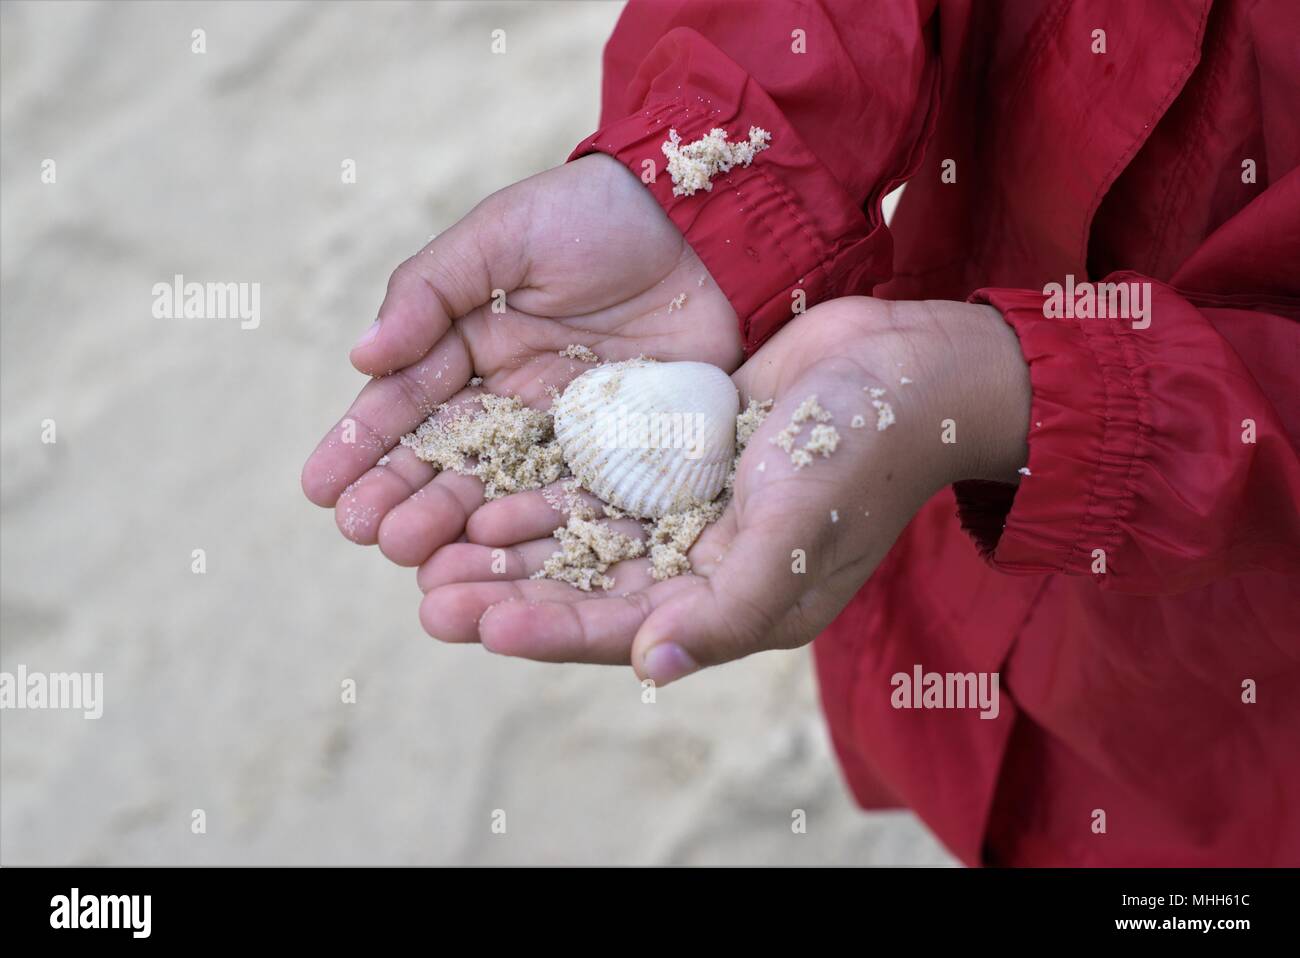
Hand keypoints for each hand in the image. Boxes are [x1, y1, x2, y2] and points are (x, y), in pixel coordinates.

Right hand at [301, 154, 742, 563]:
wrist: (704, 224)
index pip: (407, 404)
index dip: (363, 445)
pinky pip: (575, 500)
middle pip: (448, 459)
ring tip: (412, 560)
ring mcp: (568, 434)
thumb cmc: (596, 215)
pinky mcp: (625, 454)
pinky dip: (536, 531)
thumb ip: (431, 290)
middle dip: (402, 497)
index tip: (319, 488)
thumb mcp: (502, 235)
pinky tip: (498, 559)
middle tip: (365, 535)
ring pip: (502, 491)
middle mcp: (513, 400)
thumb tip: (360, 357)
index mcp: (473, 346)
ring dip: (455, 528)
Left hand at [415, 296, 1030, 683]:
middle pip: (590, 591)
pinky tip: (494, 491)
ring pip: (585, 540)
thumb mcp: (793, 533)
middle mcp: (707, 567)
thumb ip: (724, 610)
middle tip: (432, 598)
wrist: (903, 368)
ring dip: (518, 546)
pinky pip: (601, 485)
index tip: (479, 624)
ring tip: (440, 549)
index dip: (552, 628)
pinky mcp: (681, 460)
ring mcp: (692, 513)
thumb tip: (648, 666)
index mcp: (738, 604)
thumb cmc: (860, 455)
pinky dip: (550, 493)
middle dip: (514, 593)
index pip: (628, 629)